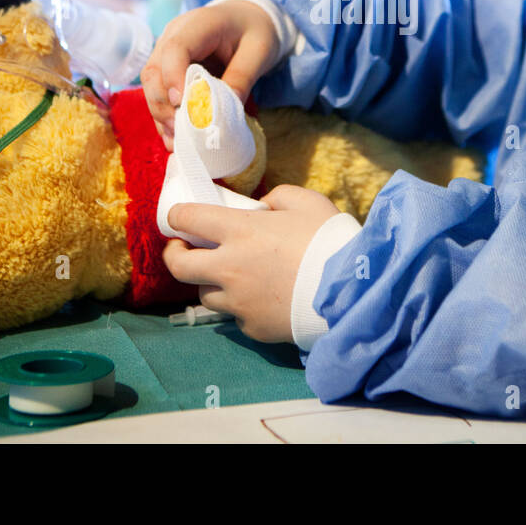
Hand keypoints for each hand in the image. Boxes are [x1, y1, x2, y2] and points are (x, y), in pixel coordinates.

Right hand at [141, 0, 279, 149]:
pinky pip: (159, 94)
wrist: (247, 17)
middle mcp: (173, 36)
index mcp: (198, 24)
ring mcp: (166, 53)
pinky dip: (165, 117)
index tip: (183, 105)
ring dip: (161, 115)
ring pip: (151, 87)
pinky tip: (175, 139)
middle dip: (163, 105)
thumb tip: (221, 114)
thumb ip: (242, 78)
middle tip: (182, 130)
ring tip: (178, 142)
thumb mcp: (259, 51)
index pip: (175, 49)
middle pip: (153, 72)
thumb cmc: (254, 30)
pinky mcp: (167, 70)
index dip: (174, 78)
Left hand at [162, 185, 338, 342]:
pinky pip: (237, 315)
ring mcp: (238, 301)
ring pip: (205, 294)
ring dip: (211, 282)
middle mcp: (229, 268)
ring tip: (229, 276)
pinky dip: (243, 305)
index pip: (187, 218)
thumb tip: (263, 207)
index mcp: (239, 231)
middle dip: (174, 254)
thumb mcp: (307, 202)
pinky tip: (262, 299)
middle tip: (181, 249)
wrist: (351, 291)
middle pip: (178, 265)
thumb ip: (278, 197)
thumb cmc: (330, 240)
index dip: (177, 215)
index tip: (180, 217)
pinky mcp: (252, 326)